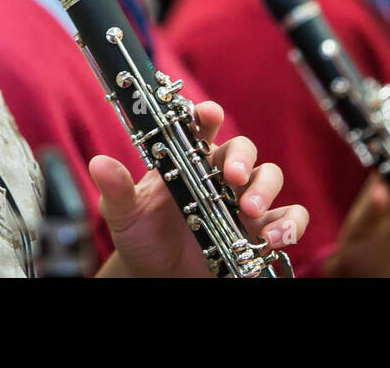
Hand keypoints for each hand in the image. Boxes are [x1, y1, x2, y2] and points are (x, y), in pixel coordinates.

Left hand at [90, 100, 307, 277]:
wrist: (157, 275)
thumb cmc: (143, 236)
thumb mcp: (124, 215)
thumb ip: (117, 191)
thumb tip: (99, 164)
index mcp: (188, 160)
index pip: (201, 127)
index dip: (206, 115)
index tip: (207, 114)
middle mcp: (220, 175)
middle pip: (243, 149)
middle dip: (241, 158)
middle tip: (232, 177)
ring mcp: (244, 201)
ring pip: (270, 177)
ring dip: (265, 189)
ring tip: (249, 212)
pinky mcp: (261, 230)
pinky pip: (290, 217)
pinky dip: (288, 224)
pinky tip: (272, 237)